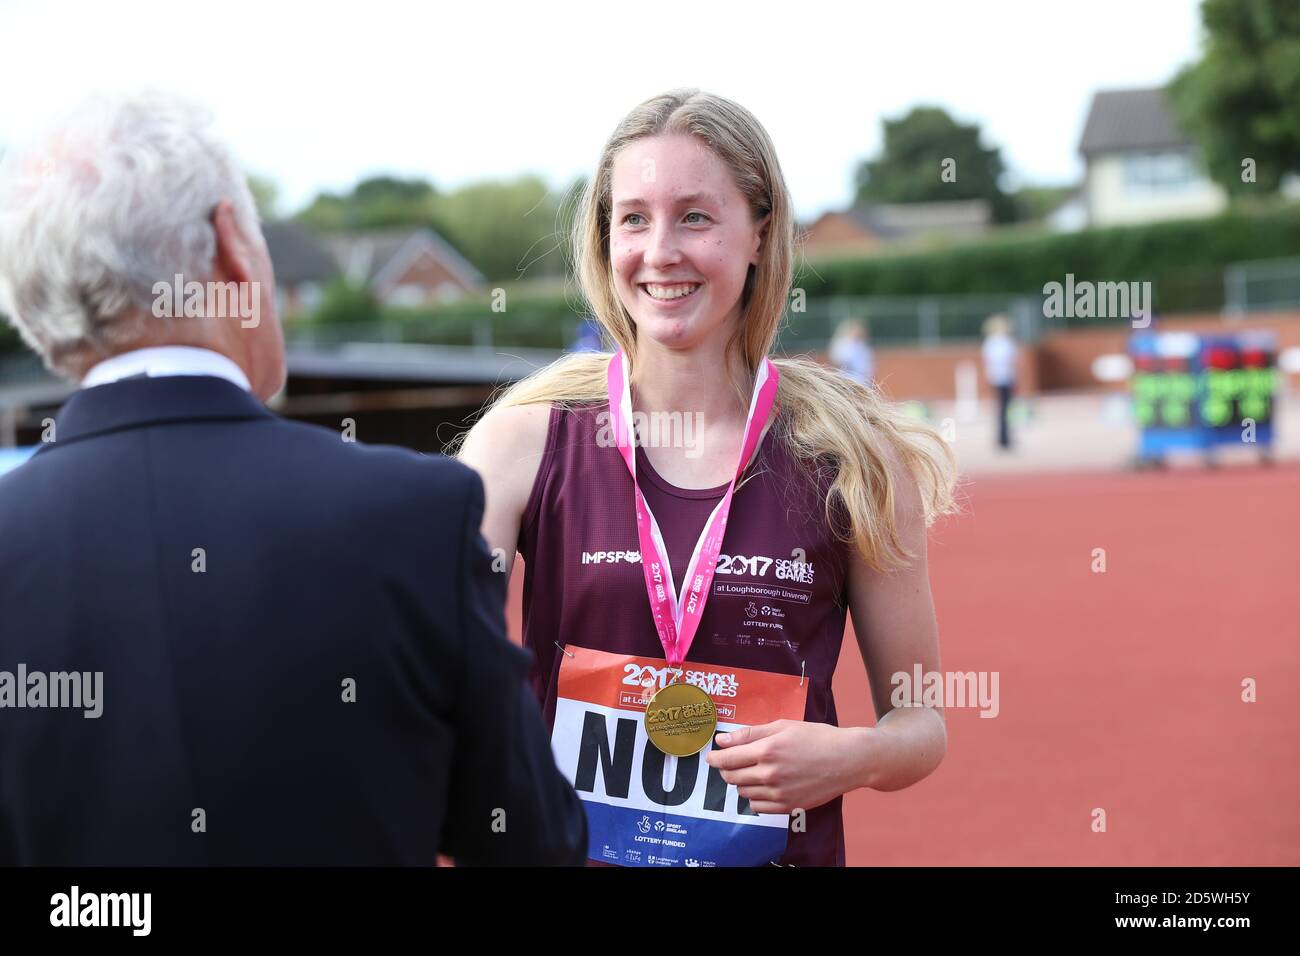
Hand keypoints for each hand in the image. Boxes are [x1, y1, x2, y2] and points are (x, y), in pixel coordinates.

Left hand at [704, 720, 872, 814]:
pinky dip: (754, 797)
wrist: (847, 760)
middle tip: (730, 762)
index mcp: (768, 750)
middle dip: (725, 769)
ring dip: (740, 782)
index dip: (715, 758)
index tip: (711, 756)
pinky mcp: (788, 806)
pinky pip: (758, 807)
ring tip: (752, 771)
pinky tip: (763, 786)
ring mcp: (779, 793)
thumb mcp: (783, 726)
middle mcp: (771, 774)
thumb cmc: (817, 737)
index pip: (728, 758)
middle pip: (732, 777)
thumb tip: (722, 740)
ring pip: (743, 792)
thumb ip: (750, 734)